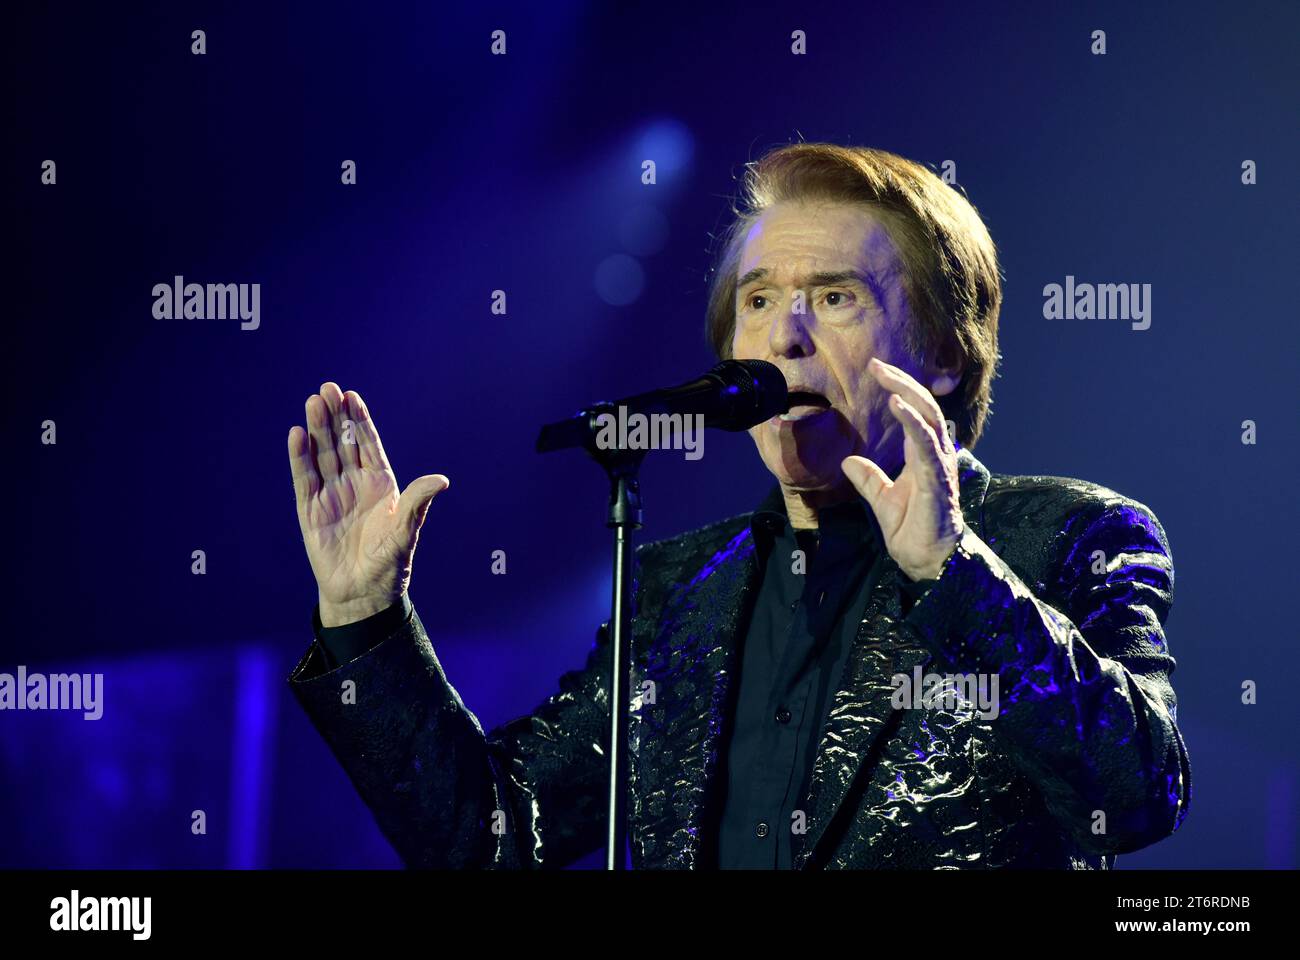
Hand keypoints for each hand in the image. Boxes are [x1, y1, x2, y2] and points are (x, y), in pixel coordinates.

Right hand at [287, 382, 449, 626]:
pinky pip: (304, 479)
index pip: (368, 445)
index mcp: (379, 485)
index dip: (360, 421)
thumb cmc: (389, 563)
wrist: (363, 593)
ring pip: (322, 455)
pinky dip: (300, 458)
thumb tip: (441, 480)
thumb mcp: (406, 531)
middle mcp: (354, 485)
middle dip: (336, 417)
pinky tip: (297, 435)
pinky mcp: (311, 511)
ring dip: (317, 430)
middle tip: (328, 388)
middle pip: (342, 443)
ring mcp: (331, 495)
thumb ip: (418, 503)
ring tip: (313, 402)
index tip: (353, 396)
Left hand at [841, 358, 963, 581]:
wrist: (928, 560)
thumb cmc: (913, 530)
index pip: (914, 412)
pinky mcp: (937, 479)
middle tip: (877, 364)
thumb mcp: (883, 500)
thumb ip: (869, 479)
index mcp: (922, 455)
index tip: (877, 370)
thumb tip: (849, 461)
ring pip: (928, 417)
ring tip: (885, 376)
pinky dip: (912, 422)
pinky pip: (926, 444)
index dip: (899, 389)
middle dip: (901, 382)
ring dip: (907, 393)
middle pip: (923, 406)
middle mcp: (935, 454)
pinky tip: (897, 405)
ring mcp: (939, 465)